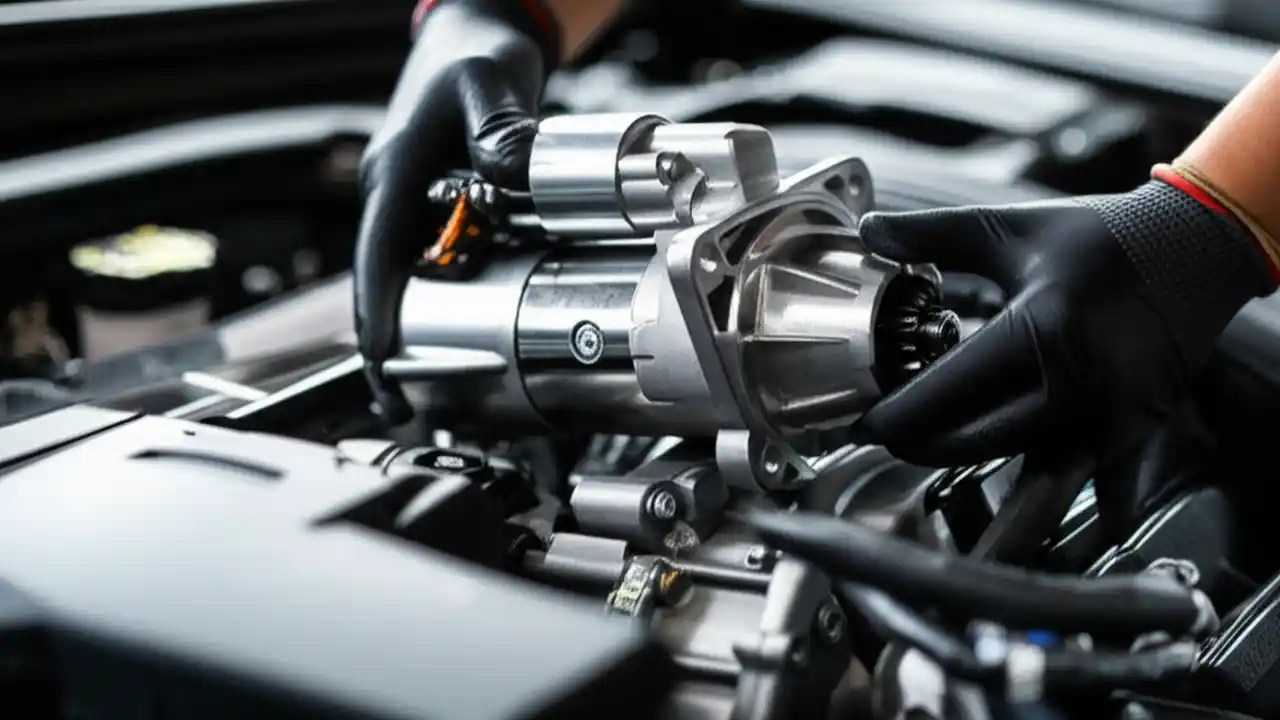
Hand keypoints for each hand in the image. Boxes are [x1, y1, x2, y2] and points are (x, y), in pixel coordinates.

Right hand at [353, 0, 558, 421]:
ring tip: (427, 386)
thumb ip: (499, 128)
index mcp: (394, 173)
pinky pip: (426, 260)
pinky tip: (457, 326)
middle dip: (386, 344)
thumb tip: (510, 173)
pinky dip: (435, 298)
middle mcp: (391, 194)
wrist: (472, 33)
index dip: (377, 313)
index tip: (381, 362)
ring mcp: (407, 202)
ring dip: (409, 328)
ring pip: (400, 277)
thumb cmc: (471, 52)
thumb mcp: (488, 83)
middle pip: (379, 281)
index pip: (376, 255)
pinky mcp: (430, 204)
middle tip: (402, 402)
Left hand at [853, 180, 1273, 472]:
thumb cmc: (1105, 238)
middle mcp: (1075, 387)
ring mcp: (1107, 421)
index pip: (942, 398)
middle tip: (888, 438)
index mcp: (1039, 331)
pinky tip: (1014, 516)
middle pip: (969, 446)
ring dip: (976, 492)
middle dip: (918, 447)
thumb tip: (869, 233)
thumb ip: (931, 234)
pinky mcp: (1128, 439)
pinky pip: (1075, 486)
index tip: (861, 424)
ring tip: (940, 495)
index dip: (890, 419)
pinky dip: (1043, 503)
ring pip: (1021, 484)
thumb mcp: (1011, 228)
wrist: (1200, 249)